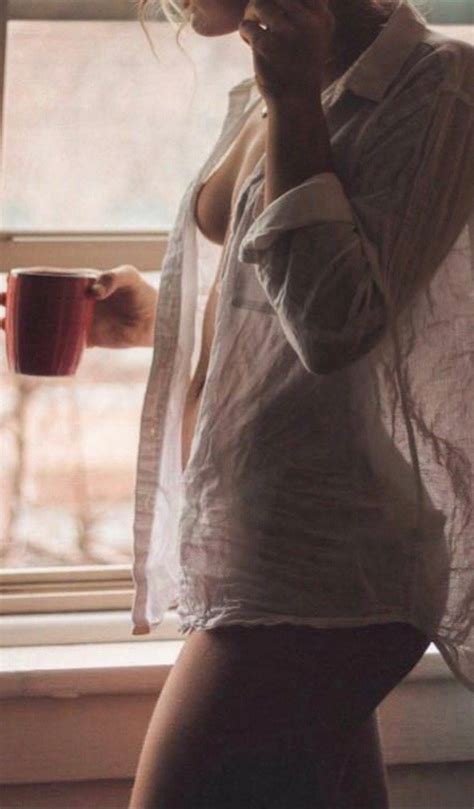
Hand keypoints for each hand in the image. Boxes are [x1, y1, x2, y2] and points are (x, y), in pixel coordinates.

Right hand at [0, 265, 156, 348]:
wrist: (158, 321)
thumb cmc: (143, 293)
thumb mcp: (129, 277)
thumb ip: (112, 278)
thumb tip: (93, 291)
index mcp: (80, 283)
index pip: (48, 280)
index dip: (27, 281)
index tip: (9, 284)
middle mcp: (76, 302)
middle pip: (40, 301)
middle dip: (16, 302)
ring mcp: (80, 321)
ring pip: (46, 323)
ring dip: (24, 325)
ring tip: (3, 326)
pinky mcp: (87, 340)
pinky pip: (61, 344)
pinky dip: (45, 346)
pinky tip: (29, 349)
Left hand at [239, 0, 334, 102]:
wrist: (296, 103)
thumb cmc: (301, 67)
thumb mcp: (315, 35)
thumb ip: (304, 10)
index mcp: (321, 17)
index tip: (277, 10)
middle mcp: (307, 22)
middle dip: (262, 3)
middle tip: (258, 18)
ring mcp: (288, 33)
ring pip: (259, 3)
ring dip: (251, 14)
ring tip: (253, 29)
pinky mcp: (268, 46)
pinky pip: (247, 25)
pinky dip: (244, 32)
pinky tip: (249, 42)